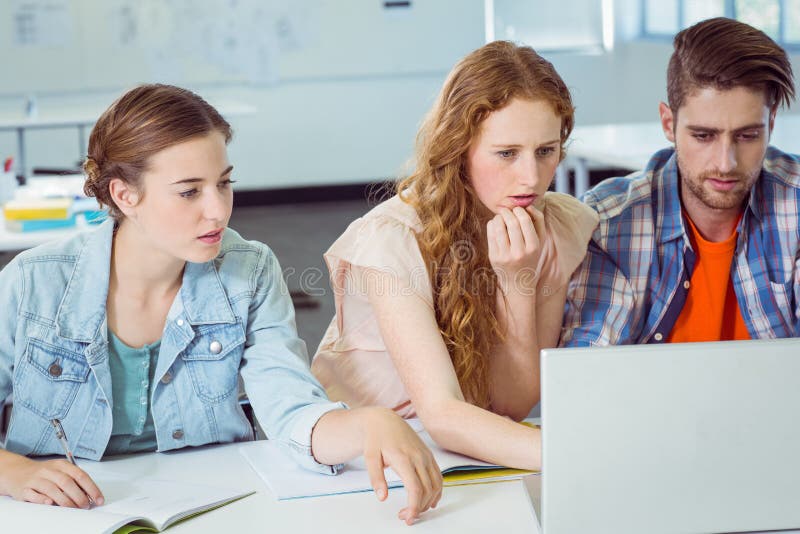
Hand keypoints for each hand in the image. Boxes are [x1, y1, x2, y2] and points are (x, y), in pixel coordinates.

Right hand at [0, 454, 103, 507]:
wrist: (18, 472)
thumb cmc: (44, 474)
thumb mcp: (61, 472)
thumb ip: (75, 481)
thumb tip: (90, 495)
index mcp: (61, 465)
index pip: (80, 475)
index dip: (91, 488)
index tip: (98, 499)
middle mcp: (49, 471)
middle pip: (67, 482)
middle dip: (79, 496)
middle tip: (86, 506)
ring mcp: (36, 479)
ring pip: (52, 490)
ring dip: (65, 501)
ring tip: (74, 509)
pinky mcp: (24, 489)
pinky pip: (34, 496)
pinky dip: (43, 500)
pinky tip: (51, 504)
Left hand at [360, 407, 441, 524]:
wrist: (384, 420)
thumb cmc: (376, 438)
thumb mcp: (370, 457)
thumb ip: (376, 478)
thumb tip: (382, 497)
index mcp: (404, 458)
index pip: (416, 488)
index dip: (414, 507)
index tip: (407, 517)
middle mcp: (419, 457)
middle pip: (427, 490)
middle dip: (419, 508)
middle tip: (406, 517)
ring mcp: (426, 456)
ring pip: (436, 485)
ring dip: (429, 501)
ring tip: (416, 510)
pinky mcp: (429, 455)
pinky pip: (438, 477)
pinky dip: (437, 491)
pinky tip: (429, 500)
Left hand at [487, 206, 543, 293]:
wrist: (518, 282)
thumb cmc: (530, 257)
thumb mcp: (540, 242)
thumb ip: (538, 222)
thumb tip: (528, 206)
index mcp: (533, 247)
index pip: (525, 221)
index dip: (519, 211)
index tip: (517, 209)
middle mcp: (519, 253)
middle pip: (512, 223)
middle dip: (507, 212)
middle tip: (506, 209)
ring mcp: (505, 256)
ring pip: (498, 227)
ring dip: (498, 217)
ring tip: (501, 216)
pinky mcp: (493, 257)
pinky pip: (490, 234)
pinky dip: (492, 224)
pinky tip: (495, 224)